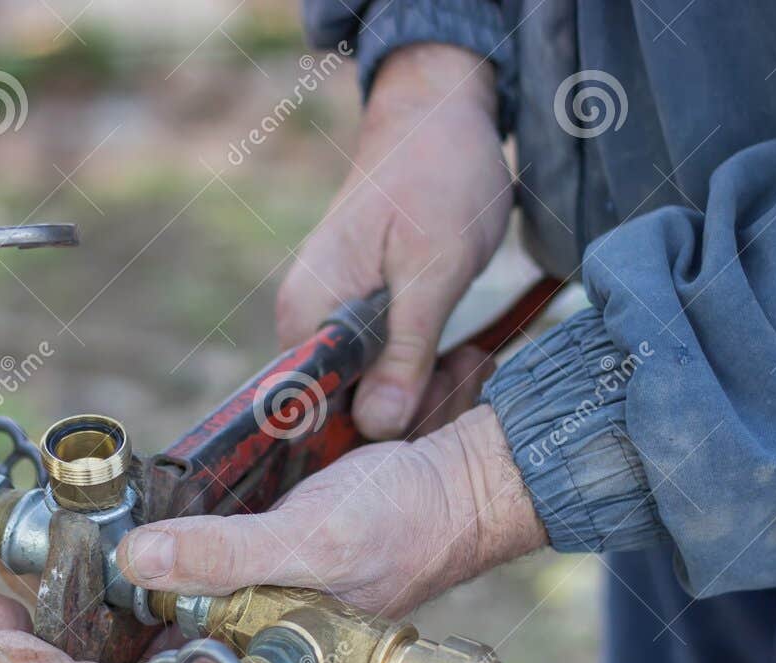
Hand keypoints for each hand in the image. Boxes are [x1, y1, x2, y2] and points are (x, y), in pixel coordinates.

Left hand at [0, 405, 546, 662]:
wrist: (445, 494)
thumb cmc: (396, 527)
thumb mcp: (311, 541)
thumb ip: (223, 557)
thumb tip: (133, 562)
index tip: (10, 648)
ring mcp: (220, 635)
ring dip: (58, 639)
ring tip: (15, 591)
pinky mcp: (219, 594)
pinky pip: (142, 615)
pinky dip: (95, 599)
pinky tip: (71, 562)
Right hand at [278, 43, 510, 438]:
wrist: (437, 120)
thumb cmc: (438, 178)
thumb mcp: (435, 269)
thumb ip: (405, 351)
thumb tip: (378, 427)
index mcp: (306, 316)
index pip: (319, 413)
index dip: (380, 428)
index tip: (441, 398)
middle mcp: (303, 327)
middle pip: (345, 412)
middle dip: (413, 410)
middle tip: (470, 373)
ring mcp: (326, 324)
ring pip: (368, 398)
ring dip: (425, 393)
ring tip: (472, 361)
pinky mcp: (352, 323)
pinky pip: (380, 374)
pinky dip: (422, 375)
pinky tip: (459, 357)